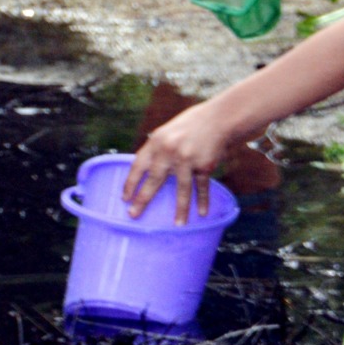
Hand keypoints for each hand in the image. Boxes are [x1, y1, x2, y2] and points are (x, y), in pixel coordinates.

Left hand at [123, 104, 240, 220]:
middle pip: (155, 180)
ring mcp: (188, 159)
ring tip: (178, 224)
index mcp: (156, 142)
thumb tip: (149, 173)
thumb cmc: (190, 127)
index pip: (138, 165)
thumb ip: (157, 151)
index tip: (125, 198)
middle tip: (134, 214)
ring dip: (180, 208)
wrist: (218, 119)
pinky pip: (202, 186)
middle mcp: (169, 151)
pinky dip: (202, 200)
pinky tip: (201, 212)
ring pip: (182, 188)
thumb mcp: (167, 134)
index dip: (131, 183)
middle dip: (144, 199)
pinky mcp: (205, 165)